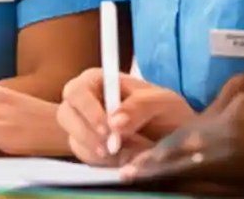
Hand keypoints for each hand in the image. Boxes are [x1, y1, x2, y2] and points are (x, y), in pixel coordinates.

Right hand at [58, 69, 195, 166]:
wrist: (177, 137)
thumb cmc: (168, 111)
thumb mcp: (163, 102)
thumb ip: (140, 106)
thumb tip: (115, 121)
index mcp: (99, 81)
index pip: (78, 91)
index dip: (88, 110)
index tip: (108, 130)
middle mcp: (86, 101)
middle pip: (66, 114)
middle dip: (86, 134)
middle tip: (111, 149)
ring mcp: (85, 125)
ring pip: (73, 138)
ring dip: (97, 150)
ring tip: (126, 153)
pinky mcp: (89, 146)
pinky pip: (84, 156)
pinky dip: (102, 162)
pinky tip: (121, 159)